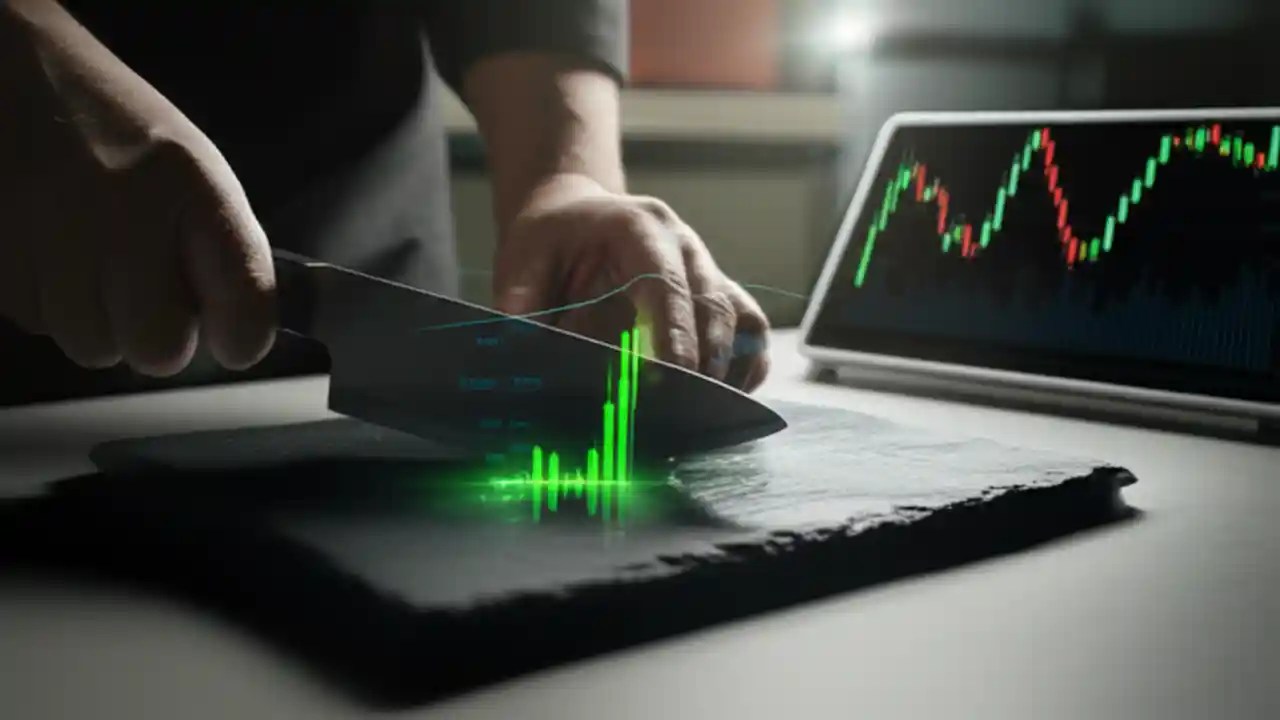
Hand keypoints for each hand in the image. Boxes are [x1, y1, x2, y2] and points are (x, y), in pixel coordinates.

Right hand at [0, 0, 275, 375]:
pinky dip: (50, 301)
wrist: (18, 79)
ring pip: (92, 347)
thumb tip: (237, 337)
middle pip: (158, 352)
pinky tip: (52, 252)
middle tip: (146, 288)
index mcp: (192, 187)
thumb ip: (223, 252)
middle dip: (157, 334)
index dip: (241, 335)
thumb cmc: (118, 132)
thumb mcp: (194, 173)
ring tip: (91, 258)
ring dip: (97, 320)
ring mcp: (52, 236)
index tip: (232, 331)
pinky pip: (39, 324)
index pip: (243, 308)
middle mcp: (124, 213)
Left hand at [492, 174, 769, 391]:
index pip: (665, 283)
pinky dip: (746, 366)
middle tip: (687, 410)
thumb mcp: (522, 259)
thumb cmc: (551, 238)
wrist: (576, 213)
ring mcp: (707, 268)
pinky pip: (750, 330)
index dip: (671, 332)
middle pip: (713, 305)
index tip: (667, 379)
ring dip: (732, 368)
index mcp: (639, 227)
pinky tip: (723, 400)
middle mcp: (684, 245)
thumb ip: (523, 303)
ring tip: (708, 413)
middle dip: (704, 361)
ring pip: (743, 318)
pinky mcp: (718, 292)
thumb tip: (528, 354)